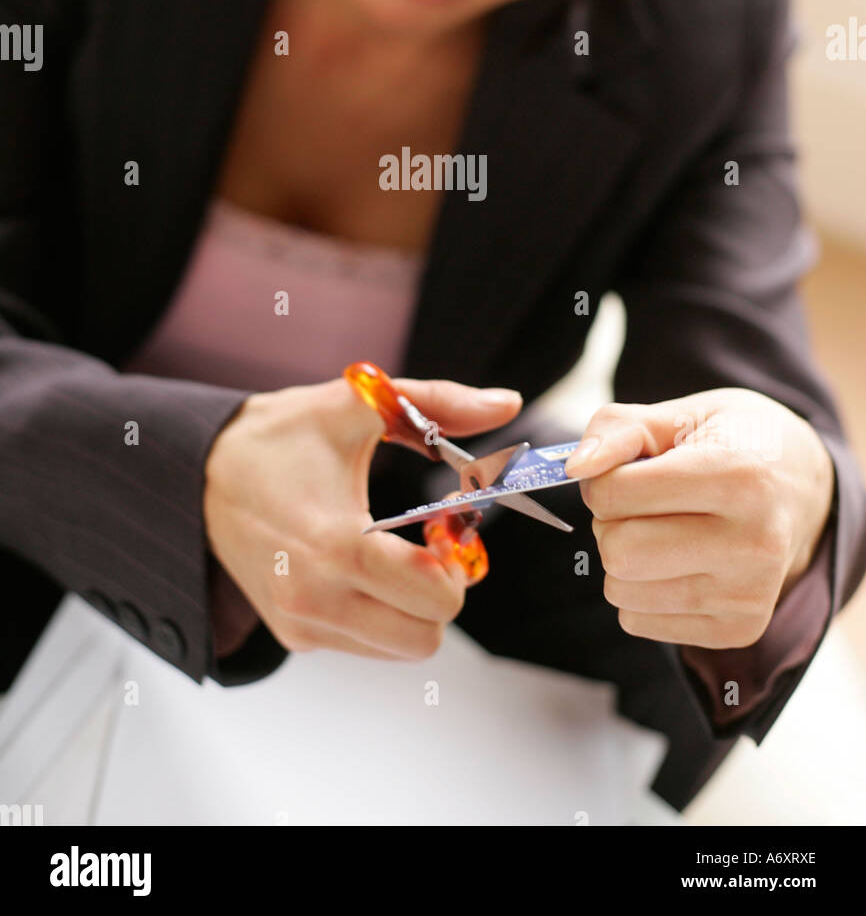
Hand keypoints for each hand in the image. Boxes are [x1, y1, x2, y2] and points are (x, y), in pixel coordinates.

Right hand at [203, 376, 521, 659]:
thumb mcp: (359, 404)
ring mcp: (302, 624)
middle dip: (440, 590)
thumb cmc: (281, 437)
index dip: (455, 560)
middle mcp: (316, 598)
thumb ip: (440, 403)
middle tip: (425, 543)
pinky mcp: (293, 635)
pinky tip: (358, 566)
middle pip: (427, 637)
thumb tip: (508, 403)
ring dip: (412, 606)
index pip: (436, 597)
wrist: (199, 474)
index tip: (439, 522)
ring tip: (391, 552)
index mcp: (336, 545)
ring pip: (401, 648)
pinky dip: (380, 612)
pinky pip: (367, 643)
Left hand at [564, 387, 834, 648]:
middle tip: (642, 504)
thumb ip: (619, 429)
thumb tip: (576, 468)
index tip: (628, 469)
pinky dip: (641, 591)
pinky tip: (679, 562)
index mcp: (738, 476)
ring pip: (622, 591)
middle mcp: (752, 543)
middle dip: (610, 522)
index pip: (614, 494)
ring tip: (664, 530)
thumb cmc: (733, 442)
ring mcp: (748, 594)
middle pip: (618, 551)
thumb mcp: (680, 414)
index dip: (602, 477)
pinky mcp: (738, 629)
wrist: (802, 487)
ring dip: (623, 559)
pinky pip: (638, 621)